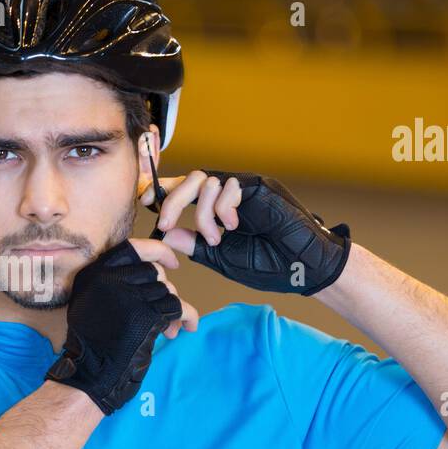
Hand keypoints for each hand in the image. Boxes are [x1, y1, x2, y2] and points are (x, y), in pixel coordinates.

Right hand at [46, 238, 196, 414]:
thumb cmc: (92, 339)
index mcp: (97, 271)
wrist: (92, 370)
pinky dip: (188, 317)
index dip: (159, 251)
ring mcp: (129, 295)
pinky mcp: (146, 314)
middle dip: (164, 291)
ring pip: (168, 291)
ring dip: (173, 309)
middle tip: (163, 312)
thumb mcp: (91, 299)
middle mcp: (111, 278)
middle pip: (155, 272)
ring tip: (168, 328)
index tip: (174, 262)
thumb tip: (151, 273)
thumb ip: (113, 280)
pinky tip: (189, 327)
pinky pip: (178, 307)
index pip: (135, 247)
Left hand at [139, 170, 350, 295]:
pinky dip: (223, 208)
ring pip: (207, 181)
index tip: (144, 202)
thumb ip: (194, 243)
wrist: (303, 269)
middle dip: (173, 201)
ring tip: (216, 238)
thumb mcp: (219, 257)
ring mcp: (245, 188)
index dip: (163, 192)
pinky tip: (233, 227)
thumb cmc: (267, 265)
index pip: (186, 190)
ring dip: (203, 213)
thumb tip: (165, 231)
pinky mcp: (260, 186)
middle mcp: (230, 195)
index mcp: (217, 209)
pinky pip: (229, 186)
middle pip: (191, 179)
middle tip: (168, 223)